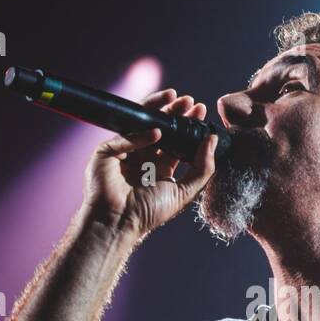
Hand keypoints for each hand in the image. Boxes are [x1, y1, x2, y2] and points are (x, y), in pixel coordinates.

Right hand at [83, 88, 217, 238]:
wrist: (119, 222)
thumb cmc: (149, 212)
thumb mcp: (185, 191)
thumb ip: (203, 168)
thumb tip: (212, 139)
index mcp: (161, 166)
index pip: (176, 139)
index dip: (188, 125)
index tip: (200, 111)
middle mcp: (144, 156)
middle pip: (160, 126)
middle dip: (175, 112)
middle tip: (189, 101)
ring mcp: (125, 152)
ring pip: (141, 123)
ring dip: (158, 109)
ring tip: (174, 98)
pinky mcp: (107, 151)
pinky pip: (124, 136)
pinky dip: (140, 134)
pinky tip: (156, 132)